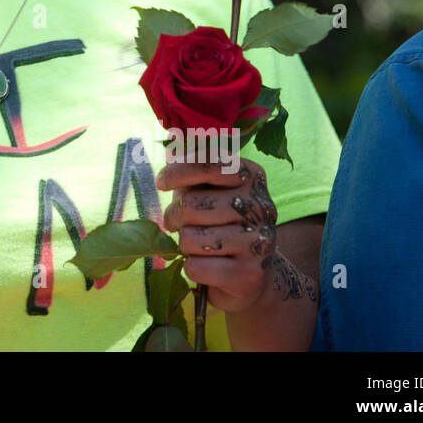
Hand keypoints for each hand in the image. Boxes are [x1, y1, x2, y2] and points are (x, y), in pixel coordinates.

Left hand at [158, 157, 277, 312]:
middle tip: (175, 223)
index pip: (209, 163)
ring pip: (192, 239)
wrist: (250, 274)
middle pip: (192, 205)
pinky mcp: (251, 274)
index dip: (177, 171)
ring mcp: (260, 242)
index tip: (161, 183)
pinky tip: (204, 265)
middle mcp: (261, 206)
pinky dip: (191, 268)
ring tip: (193, 245)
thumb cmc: (219, 223)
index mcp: (252, 177)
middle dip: (174, 216)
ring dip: (183, 244)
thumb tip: (171, 148)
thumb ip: (191, 170)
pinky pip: (197, 267)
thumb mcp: (207, 190)